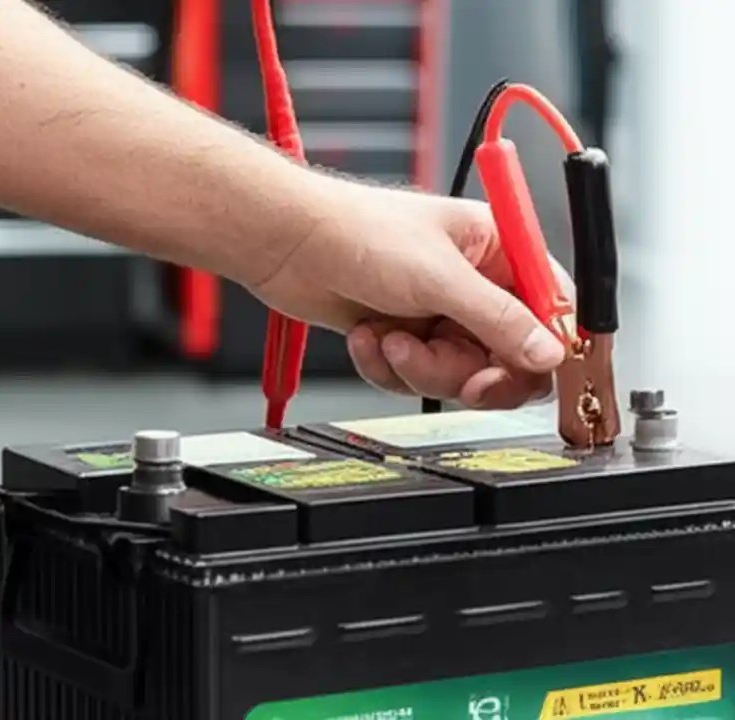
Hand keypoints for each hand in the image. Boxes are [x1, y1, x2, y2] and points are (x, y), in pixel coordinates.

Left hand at [249, 179, 571, 408]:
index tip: (532, 376)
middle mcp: (472, 282)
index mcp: (497, 249)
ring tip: (391, 340)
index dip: (547, 349)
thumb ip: (499, 320)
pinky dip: (387, 367)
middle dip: (472, 371)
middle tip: (460, 380)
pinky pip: (413, 377)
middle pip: (507, 356)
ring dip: (421, 368)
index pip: (550, 308)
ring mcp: (435, 312)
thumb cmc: (357, 233)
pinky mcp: (400, 335)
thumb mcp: (439, 279)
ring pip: (456, 374)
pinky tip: (367, 336)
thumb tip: (549, 352)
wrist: (286, 244)